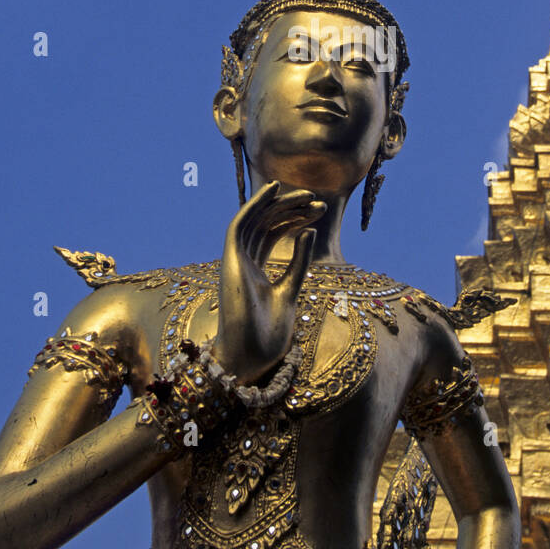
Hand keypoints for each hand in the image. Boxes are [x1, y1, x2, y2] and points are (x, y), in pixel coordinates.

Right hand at [214, 181, 326, 383]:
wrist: (251, 358)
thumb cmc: (268, 334)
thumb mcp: (291, 290)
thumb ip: (299, 262)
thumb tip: (310, 231)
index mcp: (256, 271)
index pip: (273, 233)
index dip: (295, 218)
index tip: (319, 211)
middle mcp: (243, 262)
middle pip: (266, 224)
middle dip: (291, 209)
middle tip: (318, 201)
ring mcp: (235, 261)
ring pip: (256, 220)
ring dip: (280, 203)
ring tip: (308, 195)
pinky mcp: (230, 261)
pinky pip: (240, 224)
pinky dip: (255, 204)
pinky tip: (274, 190)